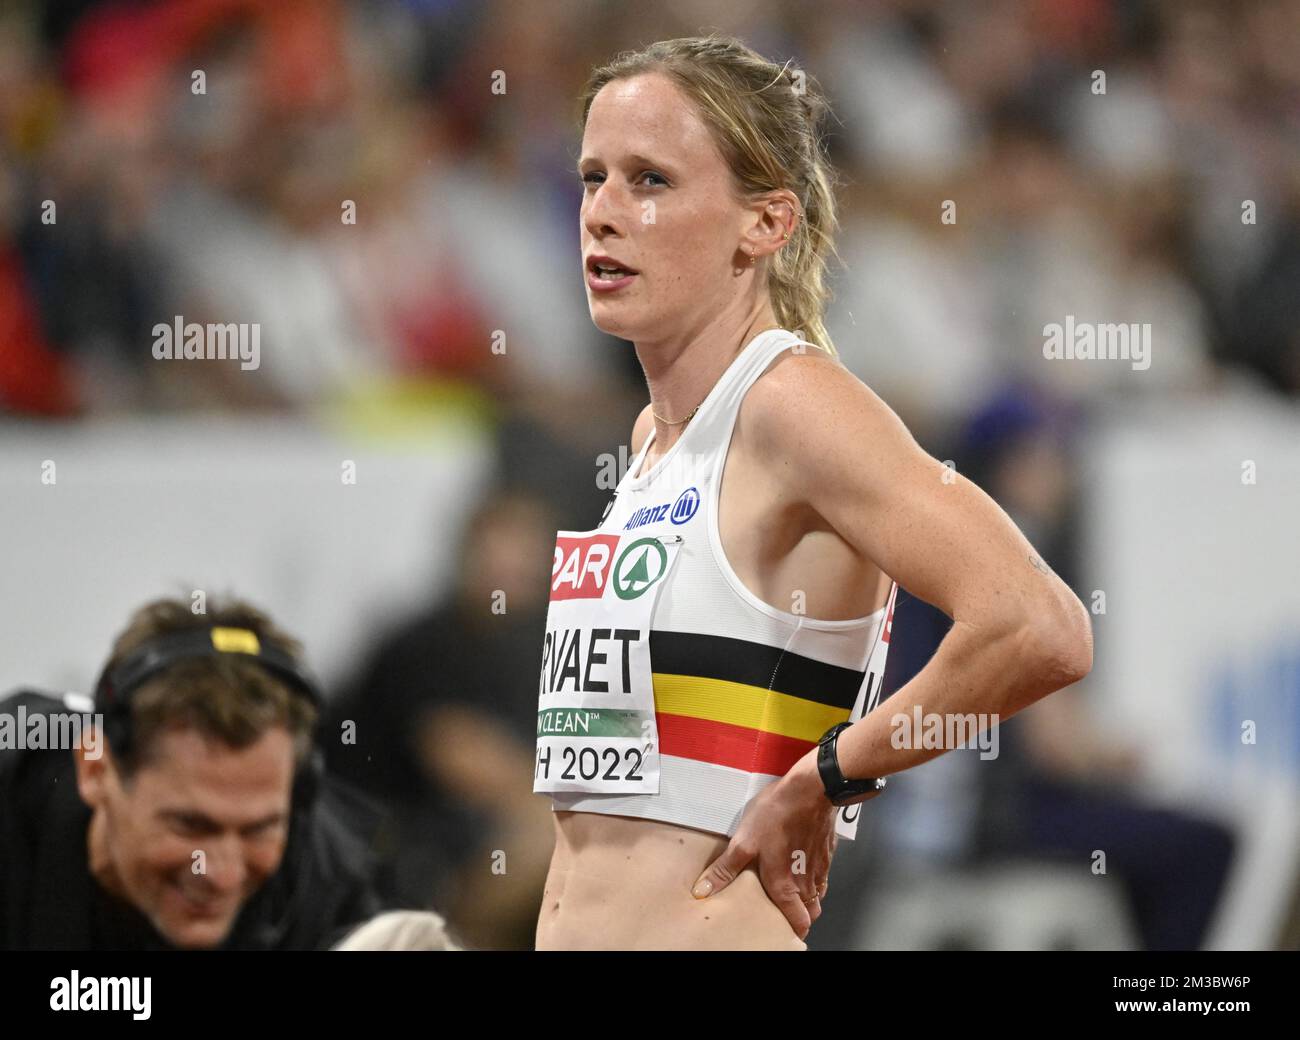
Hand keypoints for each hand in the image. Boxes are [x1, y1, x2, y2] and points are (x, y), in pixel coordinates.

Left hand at [690, 750, 836, 939]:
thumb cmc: (777, 815)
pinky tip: (802, 867)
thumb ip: (724, 869)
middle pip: (811, 912)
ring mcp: (820, 866)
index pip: (799, 922)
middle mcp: (806, 881)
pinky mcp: (827, 851)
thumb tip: (703, 891)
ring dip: (808, 899)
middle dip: (802, 918)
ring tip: (793, 895)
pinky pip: (823, 874)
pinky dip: (815, 879)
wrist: (811, 790)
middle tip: (786, 915)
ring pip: (818, 894)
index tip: (784, 934)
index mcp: (786, 885)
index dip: (794, 932)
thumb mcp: (743, 841)